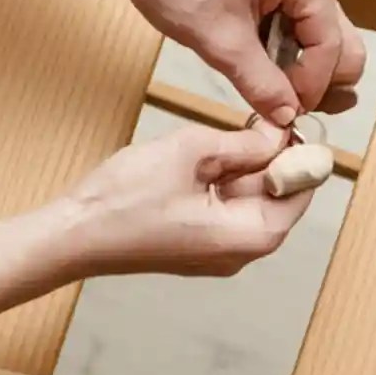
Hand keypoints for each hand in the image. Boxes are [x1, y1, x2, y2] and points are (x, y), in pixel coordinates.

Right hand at [55, 124, 312, 276]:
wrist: (74, 235)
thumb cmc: (126, 198)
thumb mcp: (193, 152)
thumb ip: (245, 143)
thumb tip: (279, 133)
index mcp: (251, 236)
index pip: (300, 191)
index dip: (300, 154)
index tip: (291, 121)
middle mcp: (242, 254)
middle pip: (277, 198)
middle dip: (271, 158)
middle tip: (255, 120)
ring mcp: (219, 254)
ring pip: (250, 201)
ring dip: (245, 168)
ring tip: (225, 137)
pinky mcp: (198, 247)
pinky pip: (227, 211)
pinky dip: (225, 183)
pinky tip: (206, 158)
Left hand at [107, 0, 366, 124]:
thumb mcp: (220, 42)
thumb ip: (262, 84)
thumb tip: (289, 119)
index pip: (332, 49)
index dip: (312, 89)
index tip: (285, 115)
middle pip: (342, 44)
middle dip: (319, 82)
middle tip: (286, 108)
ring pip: (320, 41)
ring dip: (300, 71)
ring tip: (267, 91)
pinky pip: (296, 30)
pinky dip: (284, 56)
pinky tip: (256, 69)